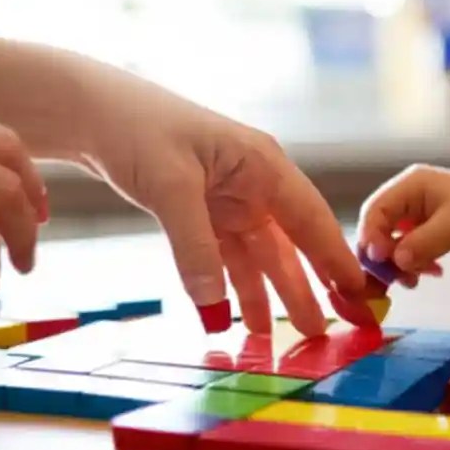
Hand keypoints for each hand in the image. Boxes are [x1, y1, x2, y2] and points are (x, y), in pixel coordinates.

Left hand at [71, 63, 365, 335]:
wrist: (90, 111)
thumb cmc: (136, 126)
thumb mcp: (169, 185)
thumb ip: (194, 245)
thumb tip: (214, 303)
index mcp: (261, 164)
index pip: (310, 218)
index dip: (336, 259)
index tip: (359, 294)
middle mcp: (253, 182)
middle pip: (290, 244)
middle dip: (311, 288)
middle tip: (333, 331)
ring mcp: (227, 199)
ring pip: (260, 257)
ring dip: (272, 296)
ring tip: (291, 338)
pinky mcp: (201, 212)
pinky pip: (226, 258)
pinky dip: (232, 289)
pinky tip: (237, 319)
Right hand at [356, 164, 449, 285]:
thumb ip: (419, 244)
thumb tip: (393, 261)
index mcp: (413, 184)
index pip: (376, 210)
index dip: (372, 236)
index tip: (380, 263)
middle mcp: (415, 196)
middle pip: (382, 227)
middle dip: (385, 254)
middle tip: (394, 280)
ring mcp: (426, 215)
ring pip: (396, 242)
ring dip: (400, 263)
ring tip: (415, 280)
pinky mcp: (438, 231)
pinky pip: (413, 249)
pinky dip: (416, 263)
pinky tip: (432, 272)